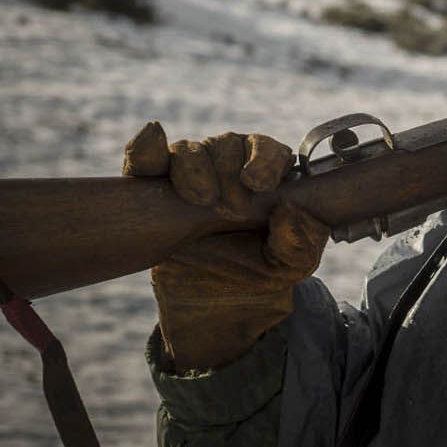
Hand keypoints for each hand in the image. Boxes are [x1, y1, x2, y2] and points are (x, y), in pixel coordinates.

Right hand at [124, 122, 328, 371]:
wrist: (212, 304)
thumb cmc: (258, 272)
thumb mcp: (292, 264)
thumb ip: (302, 240)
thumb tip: (288, 211)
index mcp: (267, 175)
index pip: (268, 149)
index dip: (265, 159)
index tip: (259, 184)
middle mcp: (228, 167)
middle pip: (227, 144)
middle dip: (229, 173)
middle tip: (230, 210)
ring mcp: (188, 175)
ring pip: (188, 150)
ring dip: (195, 170)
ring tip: (201, 203)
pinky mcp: (151, 189)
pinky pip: (144, 158)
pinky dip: (146, 149)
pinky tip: (153, 143)